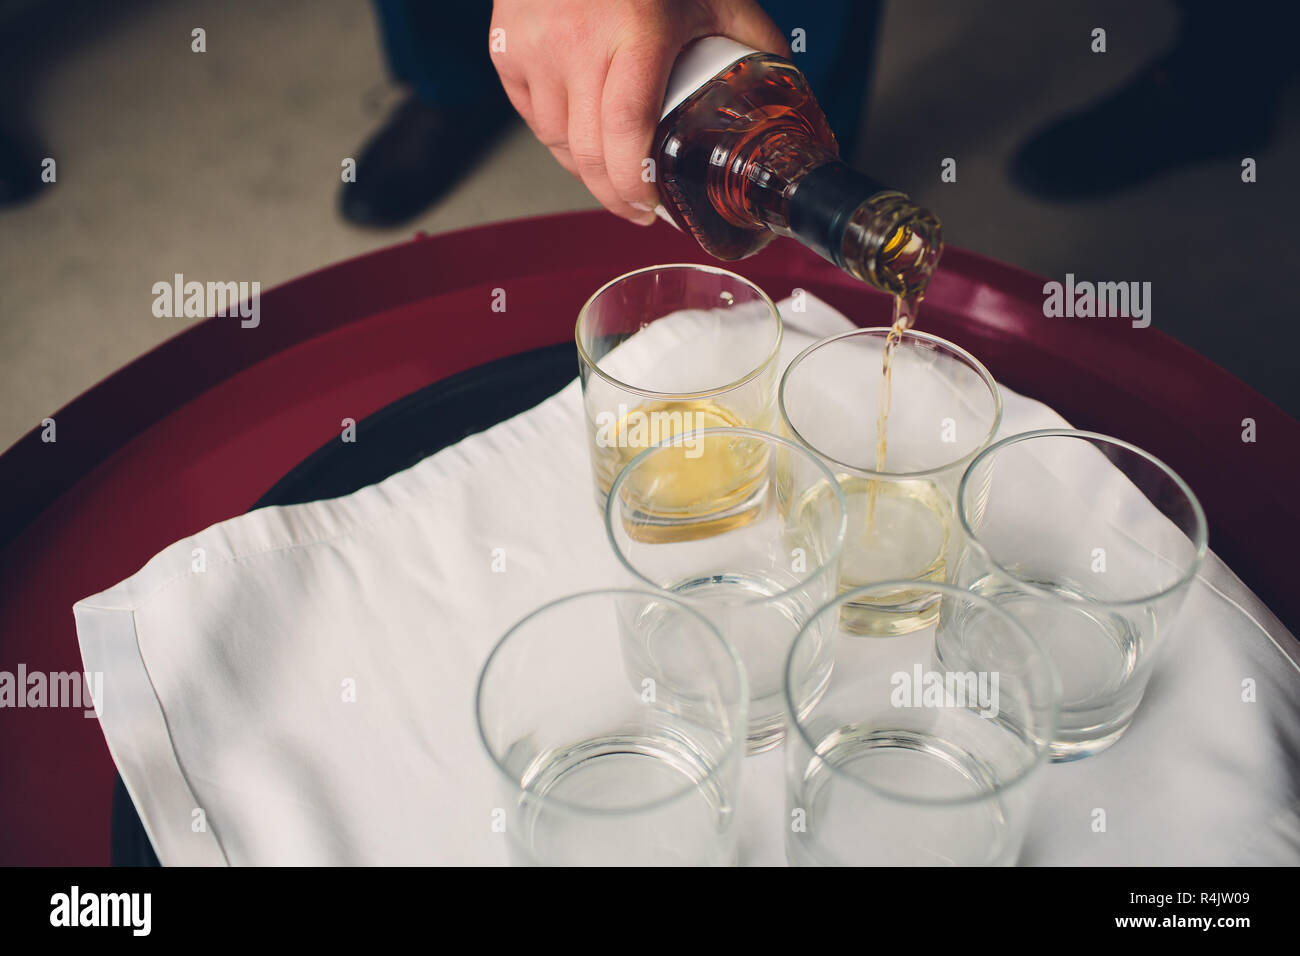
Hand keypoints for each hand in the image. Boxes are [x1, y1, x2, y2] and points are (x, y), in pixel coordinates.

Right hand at [490, 0, 789, 223]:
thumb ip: (755, 48)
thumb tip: (785, 104)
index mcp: (635, 29)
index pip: (624, 134)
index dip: (634, 186)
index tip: (650, 208)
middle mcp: (576, 38)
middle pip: (586, 154)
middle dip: (613, 195)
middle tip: (637, 207)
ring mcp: (534, 43)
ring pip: (556, 142)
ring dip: (586, 165)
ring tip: (613, 159)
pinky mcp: (506, 46)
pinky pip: (532, 116)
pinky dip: (556, 131)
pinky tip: (581, 122)